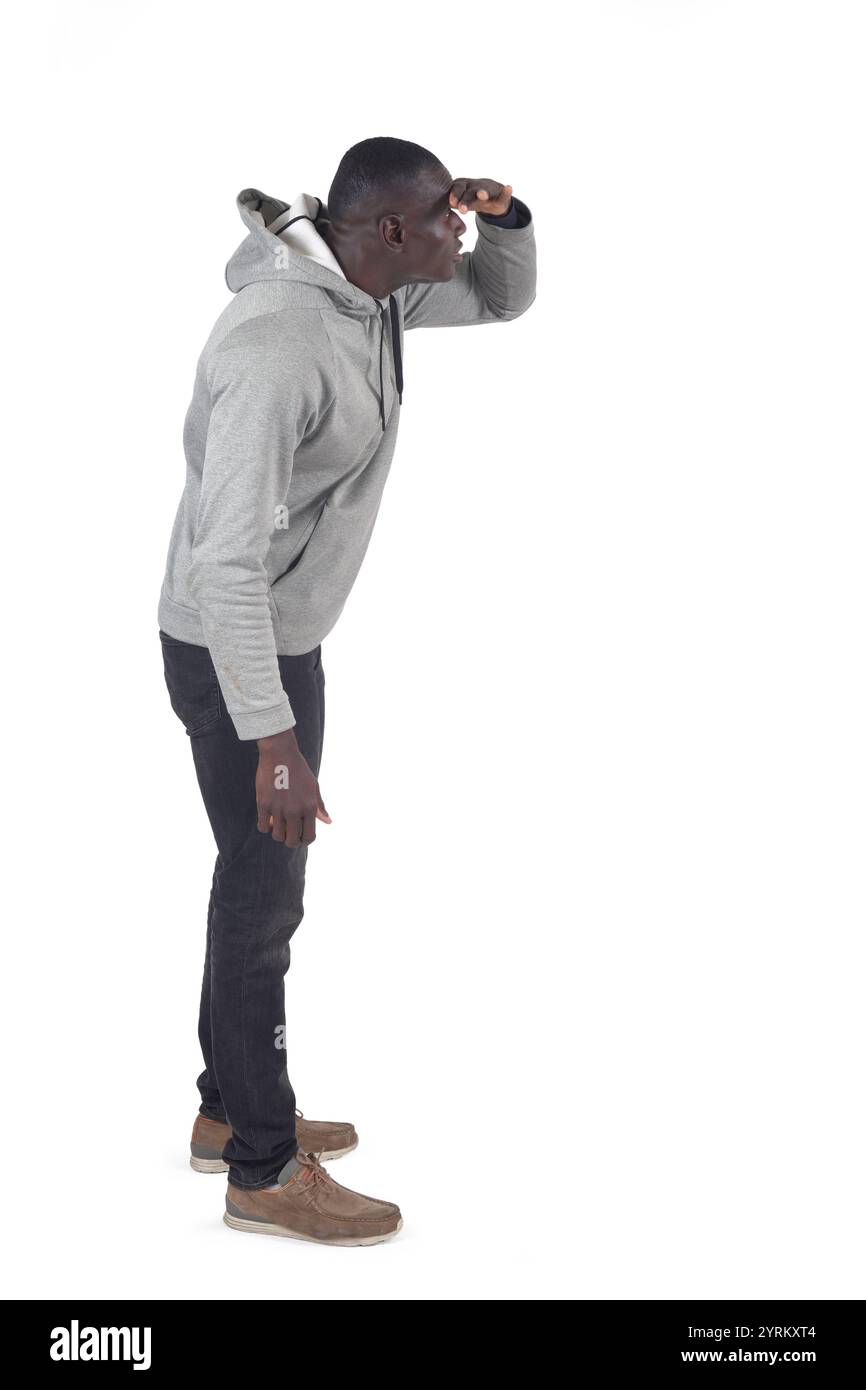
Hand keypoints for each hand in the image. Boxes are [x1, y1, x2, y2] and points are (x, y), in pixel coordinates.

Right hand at [255, 728, 330, 846]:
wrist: (280, 753)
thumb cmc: (299, 769)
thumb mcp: (313, 786)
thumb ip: (320, 806)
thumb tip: (328, 822)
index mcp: (309, 807)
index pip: (309, 837)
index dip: (305, 840)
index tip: (301, 836)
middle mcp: (294, 810)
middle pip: (292, 842)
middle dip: (291, 841)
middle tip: (289, 834)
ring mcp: (278, 808)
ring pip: (277, 836)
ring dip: (278, 834)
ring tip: (278, 824)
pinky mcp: (263, 804)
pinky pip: (262, 827)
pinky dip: (265, 826)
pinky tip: (268, 818)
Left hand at [449, 178, 513, 216]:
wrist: (490, 194)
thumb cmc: (469, 200)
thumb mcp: (458, 203)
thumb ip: (448, 207)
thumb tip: (431, 217)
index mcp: (461, 187)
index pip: (455, 190)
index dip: (453, 196)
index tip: (451, 204)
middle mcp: (473, 186)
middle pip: (468, 191)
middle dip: (465, 199)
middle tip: (462, 209)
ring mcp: (487, 189)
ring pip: (484, 190)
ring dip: (483, 192)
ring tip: (482, 195)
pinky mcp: (499, 193)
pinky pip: (503, 193)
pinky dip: (506, 191)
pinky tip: (509, 188)